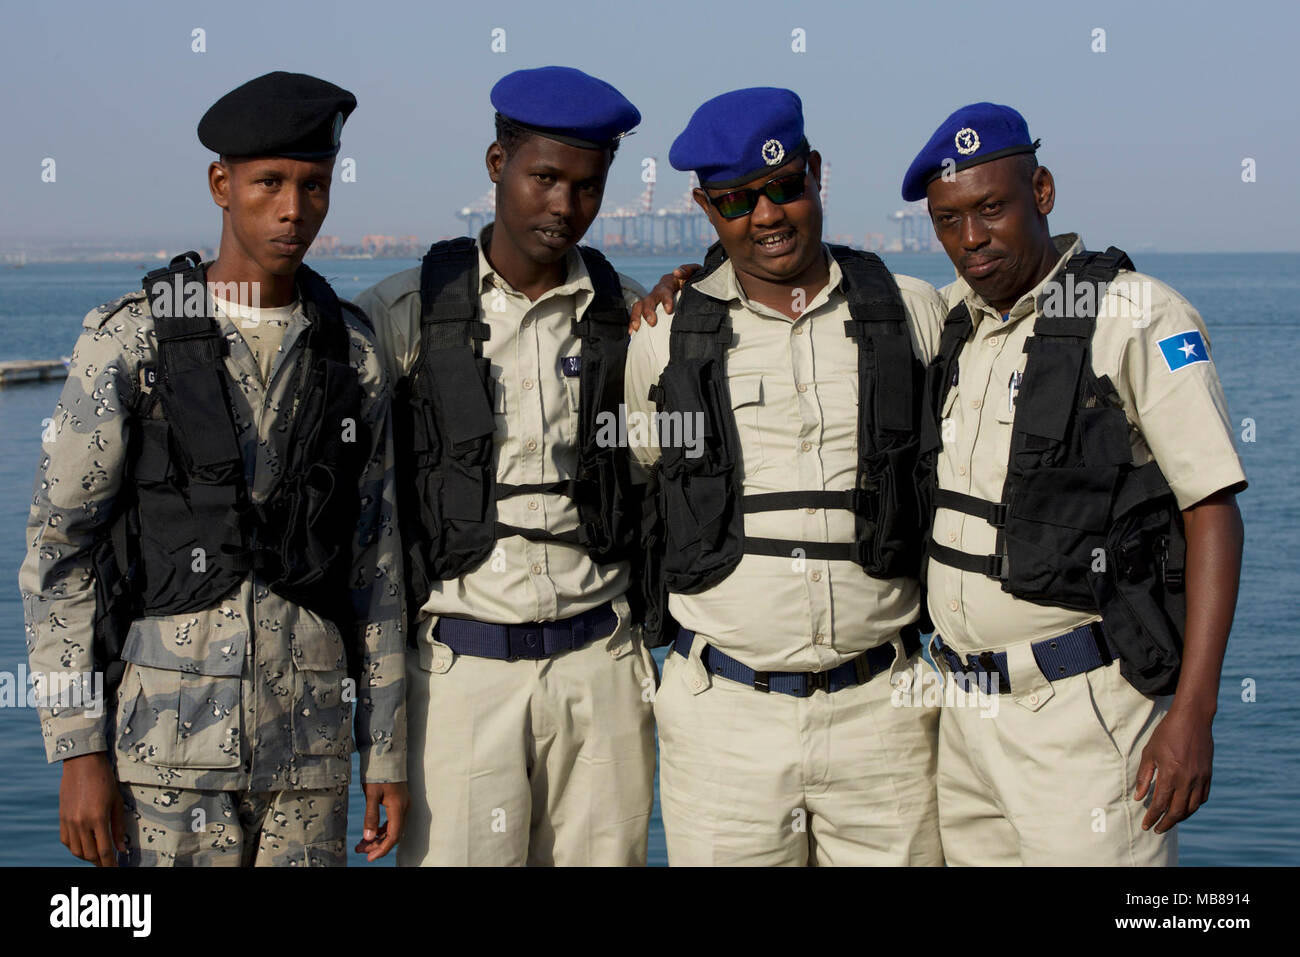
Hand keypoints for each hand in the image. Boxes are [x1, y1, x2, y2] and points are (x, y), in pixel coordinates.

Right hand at [60, 752, 124, 865]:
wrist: (82, 764)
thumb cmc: (104, 780)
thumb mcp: (117, 802)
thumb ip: (119, 827)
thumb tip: (122, 849)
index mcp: (97, 818)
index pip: (104, 850)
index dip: (110, 864)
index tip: (116, 869)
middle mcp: (81, 823)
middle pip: (89, 854)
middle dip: (100, 862)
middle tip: (108, 864)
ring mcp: (69, 821)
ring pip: (76, 850)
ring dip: (87, 857)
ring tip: (98, 856)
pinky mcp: (62, 818)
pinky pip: (66, 841)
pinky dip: (75, 848)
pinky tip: (84, 846)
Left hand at [354, 781, 408, 861]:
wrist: (386, 754)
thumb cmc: (378, 773)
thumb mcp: (371, 794)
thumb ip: (371, 817)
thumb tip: (367, 838)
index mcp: (398, 807)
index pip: (393, 836)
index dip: (382, 849)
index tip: (369, 857)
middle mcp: (404, 808)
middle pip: (394, 834)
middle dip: (377, 845)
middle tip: (360, 851)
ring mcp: (403, 805)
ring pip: (393, 829)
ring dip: (378, 838)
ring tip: (362, 844)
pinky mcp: (399, 802)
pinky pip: (393, 821)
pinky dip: (382, 829)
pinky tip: (371, 833)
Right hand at [627, 263, 701, 331]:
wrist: (692, 286)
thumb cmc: (694, 280)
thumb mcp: (694, 272)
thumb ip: (688, 270)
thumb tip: (676, 272)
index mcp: (669, 282)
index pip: (665, 290)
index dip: (665, 299)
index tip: (669, 310)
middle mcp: (658, 290)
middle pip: (649, 299)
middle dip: (649, 310)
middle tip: (652, 322)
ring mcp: (653, 299)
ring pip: (640, 305)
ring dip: (637, 316)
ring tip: (637, 328)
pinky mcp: (650, 308)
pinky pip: (638, 314)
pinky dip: (634, 322)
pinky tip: (633, 333)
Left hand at [1134, 705, 1213, 832]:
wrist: (1192, 719)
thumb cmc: (1167, 734)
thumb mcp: (1149, 753)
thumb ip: (1144, 777)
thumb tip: (1139, 797)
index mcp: (1171, 774)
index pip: (1160, 804)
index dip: (1152, 817)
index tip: (1146, 826)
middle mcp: (1188, 780)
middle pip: (1177, 811)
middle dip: (1166, 823)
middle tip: (1157, 829)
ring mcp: (1200, 778)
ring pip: (1192, 807)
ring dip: (1181, 818)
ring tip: (1170, 820)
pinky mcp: (1208, 775)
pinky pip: (1203, 798)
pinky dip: (1194, 806)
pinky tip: (1186, 807)